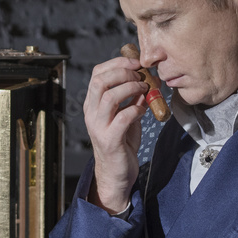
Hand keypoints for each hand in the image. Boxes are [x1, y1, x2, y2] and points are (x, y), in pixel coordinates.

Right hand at [83, 55, 147, 213]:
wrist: (116, 174)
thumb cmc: (121, 143)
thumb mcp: (126, 116)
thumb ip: (132, 99)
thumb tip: (145, 80)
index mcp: (93, 104)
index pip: (97, 74)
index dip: (117, 63)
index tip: (136, 62)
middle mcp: (91, 113)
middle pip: (100, 81)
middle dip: (124, 73)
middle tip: (141, 76)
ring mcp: (98, 127)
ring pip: (109, 97)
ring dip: (131, 88)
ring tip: (144, 89)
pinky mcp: (110, 140)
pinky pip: (122, 118)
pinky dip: (136, 109)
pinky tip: (143, 111)